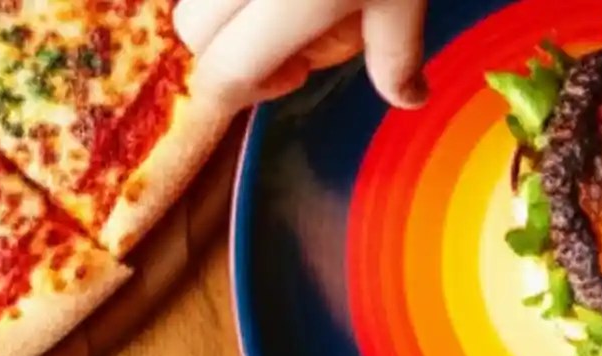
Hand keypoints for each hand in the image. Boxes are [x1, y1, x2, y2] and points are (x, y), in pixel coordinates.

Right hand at [174, 0, 428, 108]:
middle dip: (224, 47)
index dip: (244, 92)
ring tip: (281, 2)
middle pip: (192, 28)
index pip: (225, 72)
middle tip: (286, 37)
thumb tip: (409, 100)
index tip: (295, 75)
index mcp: (284, 4)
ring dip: (223, 7)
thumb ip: (398, 52)